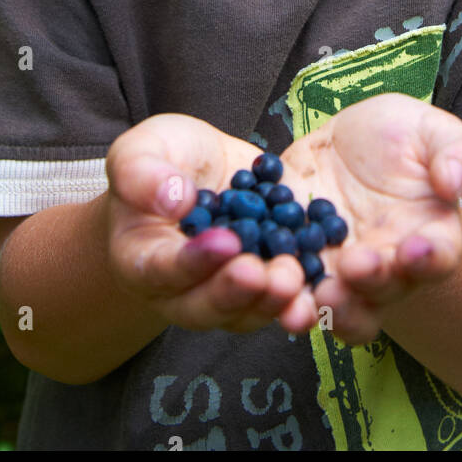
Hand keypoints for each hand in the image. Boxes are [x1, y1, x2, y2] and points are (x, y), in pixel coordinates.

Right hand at [104, 115, 317, 335]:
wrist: (198, 172)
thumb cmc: (161, 161)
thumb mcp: (141, 151)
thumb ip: (142, 173)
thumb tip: (174, 200)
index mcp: (143, 260)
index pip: (163, 269)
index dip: (192, 261)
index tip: (225, 243)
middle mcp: (183, 290)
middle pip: (206, 304)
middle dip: (235, 291)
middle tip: (261, 273)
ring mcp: (228, 292)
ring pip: (247, 310)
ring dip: (271, 299)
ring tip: (292, 277)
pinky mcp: (266, 281)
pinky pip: (283, 297)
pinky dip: (302, 292)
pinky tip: (319, 275)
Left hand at [279, 93, 461, 344]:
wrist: (344, 145)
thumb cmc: (399, 139)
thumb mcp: (430, 130)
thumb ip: (458, 152)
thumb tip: (454, 182)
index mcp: (428, 237)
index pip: (437, 257)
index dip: (429, 258)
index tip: (415, 250)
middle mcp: (387, 268)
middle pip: (384, 290)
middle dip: (370, 281)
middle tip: (355, 265)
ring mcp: (340, 274)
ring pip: (339, 308)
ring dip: (326, 307)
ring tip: (310, 299)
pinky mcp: (298, 266)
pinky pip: (290, 291)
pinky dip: (278, 295)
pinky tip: (264, 283)